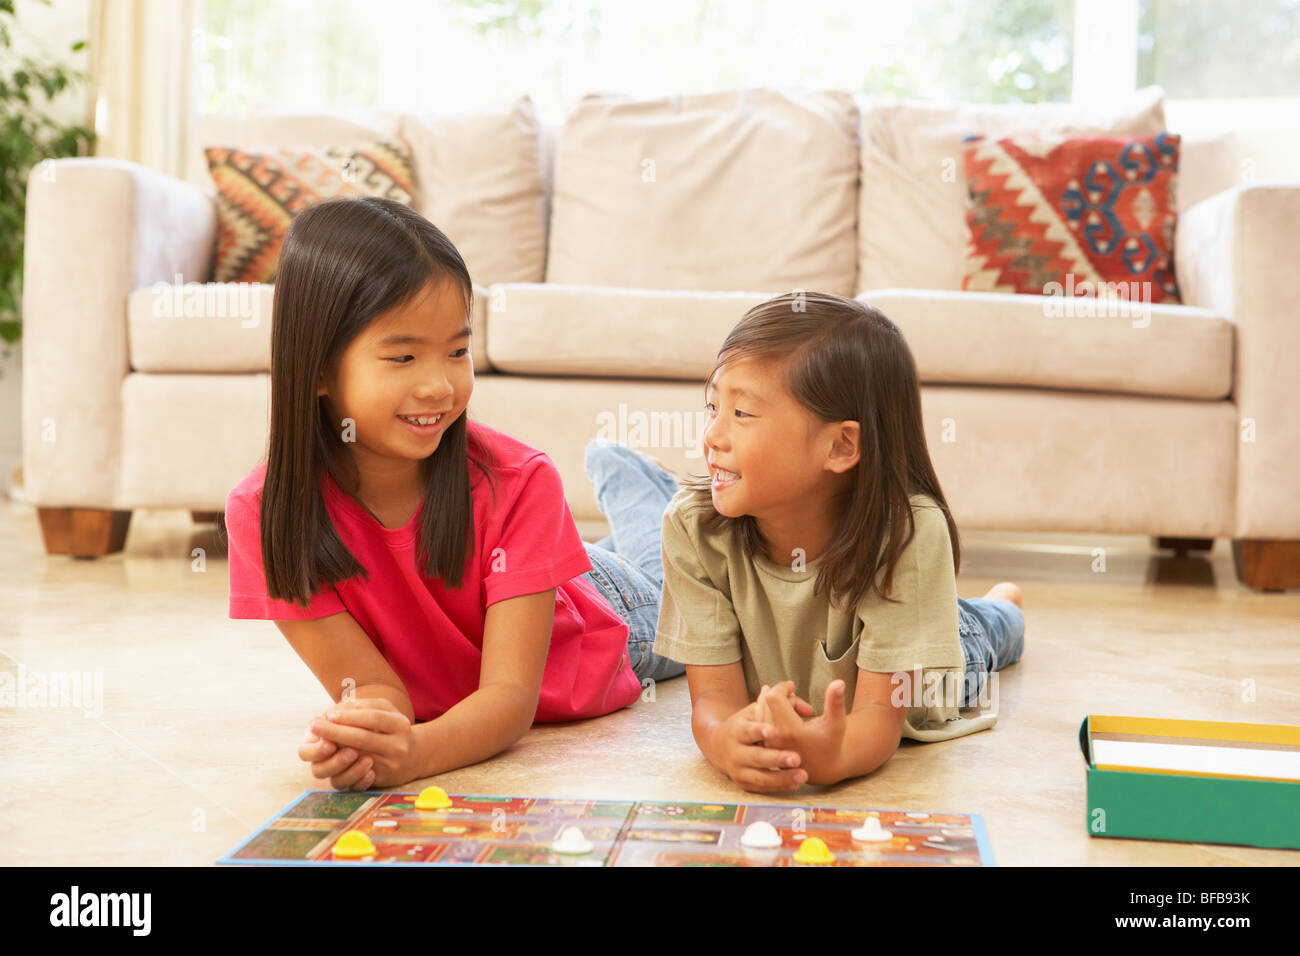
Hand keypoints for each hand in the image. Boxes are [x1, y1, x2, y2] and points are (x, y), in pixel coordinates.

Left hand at [300, 698, 417, 789]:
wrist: (412, 756)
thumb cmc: (393, 729)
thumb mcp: (387, 711)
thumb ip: (368, 705)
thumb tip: (345, 708)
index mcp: (400, 725)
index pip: (373, 718)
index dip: (350, 716)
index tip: (330, 714)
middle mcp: (397, 746)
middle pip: (362, 738)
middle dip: (336, 731)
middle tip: (315, 725)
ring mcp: (390, 764)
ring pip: (356, 758)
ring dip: (335, 749)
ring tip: (321, 741)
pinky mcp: (381, 779)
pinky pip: (357, 773)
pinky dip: (342, 765)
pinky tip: (332, 758)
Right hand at [711, 700, 807, 793]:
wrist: (717, 747)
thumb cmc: (745, 724)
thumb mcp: (756, 710)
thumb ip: (783, 706)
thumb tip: (808, 710)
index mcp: (736, 730)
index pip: (747, 731)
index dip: (758, 731)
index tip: (773, 731)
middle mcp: (735, 752)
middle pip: (756, 757)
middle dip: (777, 758)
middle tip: (797, 758)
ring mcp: (738, 771)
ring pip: (760, 777)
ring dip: (782, 778)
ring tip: (803, 775)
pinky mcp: (743, 784)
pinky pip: (763, 788)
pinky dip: (779, 787)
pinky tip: (795, 784)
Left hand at [759, 680, 848, 785]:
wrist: (821, 769)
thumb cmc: (830, 744)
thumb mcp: (836, 723)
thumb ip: (836, 702)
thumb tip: (839, 682)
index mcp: (791, 731)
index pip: (774, 697)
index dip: (782, 687)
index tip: (793, 686)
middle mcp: (774, 738)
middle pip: (768, 702)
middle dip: (783, 697)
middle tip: (800, 705)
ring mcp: (766, 743)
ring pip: (760, 710)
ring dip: (774, 705)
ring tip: (793, 709)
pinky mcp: (763, 746)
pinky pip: (756, 721)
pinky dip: (766, 711)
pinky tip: (777, 709)